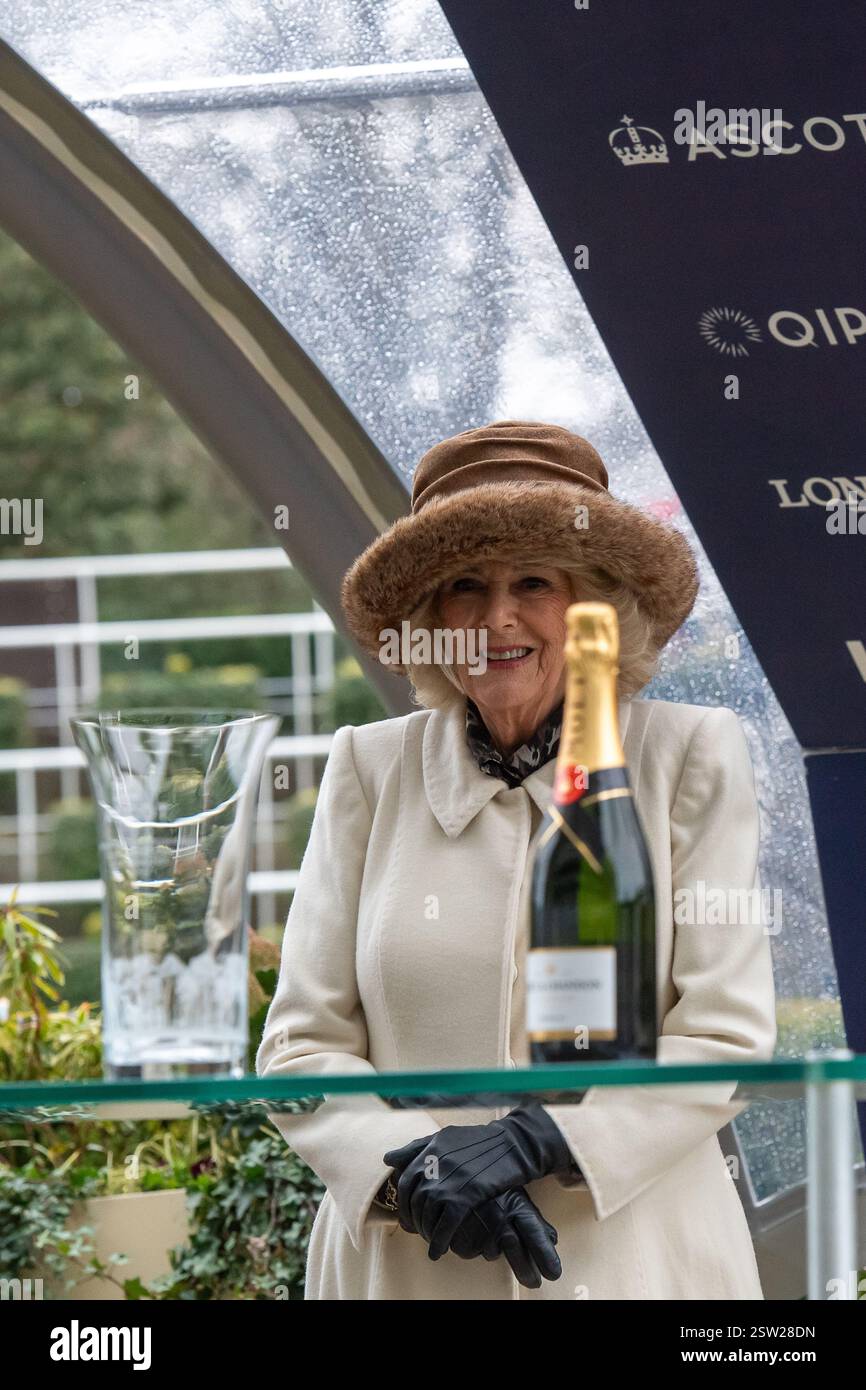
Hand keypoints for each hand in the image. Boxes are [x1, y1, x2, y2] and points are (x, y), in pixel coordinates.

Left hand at [383, 1102, 574, 1259]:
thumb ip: (417, 1147)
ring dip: (425, 1232)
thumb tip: (387, 1159)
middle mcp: (436, 1162)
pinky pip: (445, 1224)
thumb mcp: (447, 1137)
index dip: (403, 1201)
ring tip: (430, 1241)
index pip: (405, 1179)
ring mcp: (450, 1179)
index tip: (408, 1213)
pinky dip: (439, 1241)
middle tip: (418, 1232)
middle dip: (413, 1220)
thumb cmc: (482, 1142)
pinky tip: (438, 1251)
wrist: (516, 1145)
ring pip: (427, 1213)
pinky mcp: (467, 1195)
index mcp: (431, 1147)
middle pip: (413, 1199)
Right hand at [450, 1188, 561, 1288]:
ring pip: (490, 1253)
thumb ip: (531, 1218)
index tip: (553, 1273)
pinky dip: (467, 1244)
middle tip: (533, 1281)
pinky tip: (468, 1229)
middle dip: (527, 1271)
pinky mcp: (457, 1231)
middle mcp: (499, 1217)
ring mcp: (478, 1225)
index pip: (535, 1235)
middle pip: (517, 1254)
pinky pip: (466, 1251)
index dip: (545, 1256)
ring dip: (490, 1248)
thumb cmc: (487, 1180)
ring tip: (485, 1229)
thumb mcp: (512, 1193)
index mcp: (515, 1205)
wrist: (452, 1165)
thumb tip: (552, 1239)